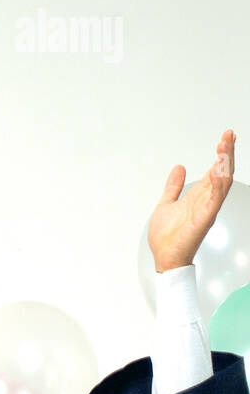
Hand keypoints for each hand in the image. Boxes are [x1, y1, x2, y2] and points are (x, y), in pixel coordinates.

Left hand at [148, 129, 234, 272]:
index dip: (221, 154)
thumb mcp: (166, 204)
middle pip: (222, 173)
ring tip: (225, 146)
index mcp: (198, 197)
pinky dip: (217, 184)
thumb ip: (173, 187)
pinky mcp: (204, 220)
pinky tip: (217, 170)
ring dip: (224, 164)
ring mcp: (207, 210)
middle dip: (226, 153)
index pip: (215, 171)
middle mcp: (206, 201)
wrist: (163, 258)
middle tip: (229, 134)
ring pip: (222, 183)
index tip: (226, 137)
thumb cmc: (166, 238)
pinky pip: (215, 200)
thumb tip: (179, 168)